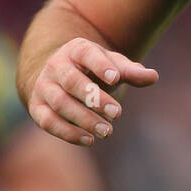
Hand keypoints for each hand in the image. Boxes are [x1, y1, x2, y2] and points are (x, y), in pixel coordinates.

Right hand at [25, 37, 157, 145]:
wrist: (57, 75)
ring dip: (84, 119)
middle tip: (117, 114)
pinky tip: (89, 140)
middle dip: (95, 98)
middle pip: (72, 81)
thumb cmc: (93, 70)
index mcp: (76, 50)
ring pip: (61, 103)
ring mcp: (44, 86)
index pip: (86, 54)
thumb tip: (153, 76)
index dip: (101, 65)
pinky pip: (48, 121)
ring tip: (107, 131)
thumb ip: (131, 71)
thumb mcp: (112, 66)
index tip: (116, 78)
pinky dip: (67, 133)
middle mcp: (56, 66)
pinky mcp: (37, 107)